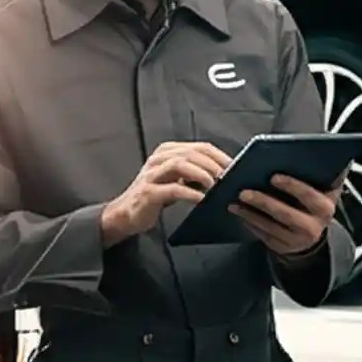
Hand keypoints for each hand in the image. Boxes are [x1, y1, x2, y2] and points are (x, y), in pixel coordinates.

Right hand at [100, 141, 231, 246]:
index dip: (219, 156)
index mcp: (167, 152)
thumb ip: (194, 172)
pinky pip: (172, 189)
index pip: (199, 147)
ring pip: (180, 164)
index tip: (235, 167)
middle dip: (213, 164)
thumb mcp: (176, 179)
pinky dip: (189, 192)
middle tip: (228, 177)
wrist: (125, 214)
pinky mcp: (147, 192)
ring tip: (215, 185)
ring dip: (201, 173)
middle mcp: (158, 159)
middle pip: (191, 153)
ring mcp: (151, 175)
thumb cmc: (155, 196)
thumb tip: (224, 173)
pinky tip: (201, 198)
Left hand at [230, 172, 344, 256]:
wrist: (313, 231)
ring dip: (250, 214)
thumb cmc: (313, 202)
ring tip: (235, 202)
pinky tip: (240, 213)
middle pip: (285, 214)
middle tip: (244, 192)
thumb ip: (317, 175)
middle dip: (263, 202)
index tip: (273, 177)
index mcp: (324, 207)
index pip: (309, 195)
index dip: (291, 186)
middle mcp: (313, 227)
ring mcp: (297, 240)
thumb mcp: (321, 190)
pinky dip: (250, 223)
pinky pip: (264, 235)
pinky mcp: (283, 247)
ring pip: (271, 227)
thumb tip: (306, 153)